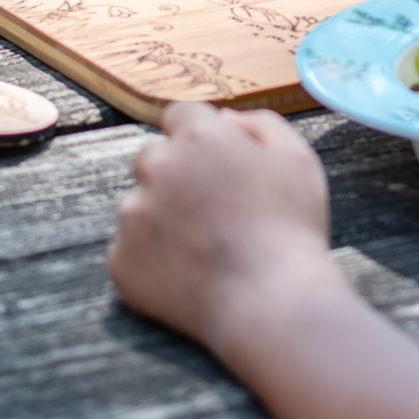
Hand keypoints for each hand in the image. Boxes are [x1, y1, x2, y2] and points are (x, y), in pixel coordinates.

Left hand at [109, 102, 330, 348]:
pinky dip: (152, 258)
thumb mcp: (297, 158)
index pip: (181, 115)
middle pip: (153, 156)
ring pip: (139, 203)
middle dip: (176, 173)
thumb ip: (260, 124)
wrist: (269, 303)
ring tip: (204, 247)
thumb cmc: (290, 229)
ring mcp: (133, 215)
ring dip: (162, 216)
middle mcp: (156, 167)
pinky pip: (131, 249)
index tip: (217, 165)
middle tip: (213, 210)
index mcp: (198, 137)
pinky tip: (189, 273)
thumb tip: (225, 118)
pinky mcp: (120, 259)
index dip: (201, 137)